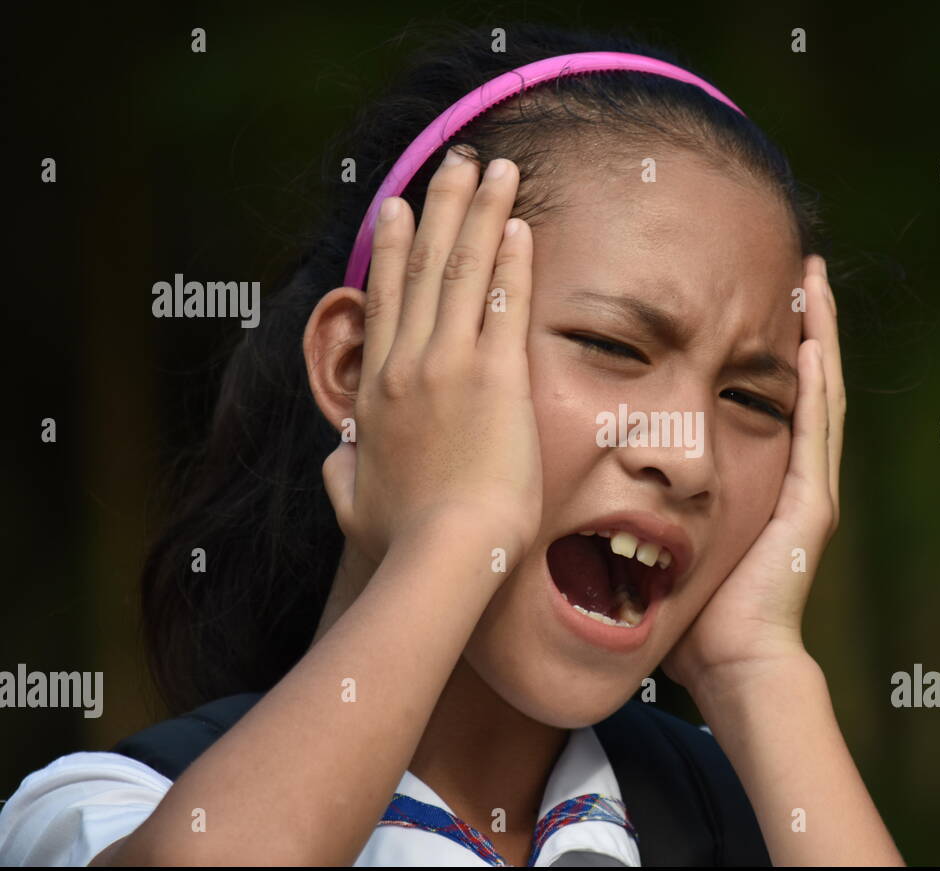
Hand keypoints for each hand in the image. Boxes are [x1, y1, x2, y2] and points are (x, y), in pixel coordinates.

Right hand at [322, 150, 541, 565]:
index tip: (400, 208)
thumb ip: (341, 473)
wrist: (441, 556)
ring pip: (464, 272)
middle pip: (424, 269)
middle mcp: (408, 365)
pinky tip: (522, 226)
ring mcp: (451, 366)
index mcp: (375, 392)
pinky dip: (513, 263)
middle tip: (456, 161)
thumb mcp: (352, 504)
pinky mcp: (497, 380)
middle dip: (443, 208)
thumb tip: (334, 458)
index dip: (394, 250)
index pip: (386, 303)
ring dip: (482, 214)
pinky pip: (505, 306)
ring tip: (497, 169)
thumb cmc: (401, 542)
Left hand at [661, 254, 844, 693]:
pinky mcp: (812, 504)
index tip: (756, 298)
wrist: (733, 666)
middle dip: (804, 325)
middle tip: (798, 267)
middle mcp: (797, 479)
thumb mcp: (669, 542)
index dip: (767, 348)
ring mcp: (810, 489)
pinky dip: (818, 382)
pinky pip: (816, 429)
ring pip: (818, 394)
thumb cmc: (697, 617)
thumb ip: (648, 507)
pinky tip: (814, 337)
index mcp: (764, 485)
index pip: (769, 399)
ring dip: (818, 335)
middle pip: (803, 384)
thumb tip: (595, 482)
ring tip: (814, 279)